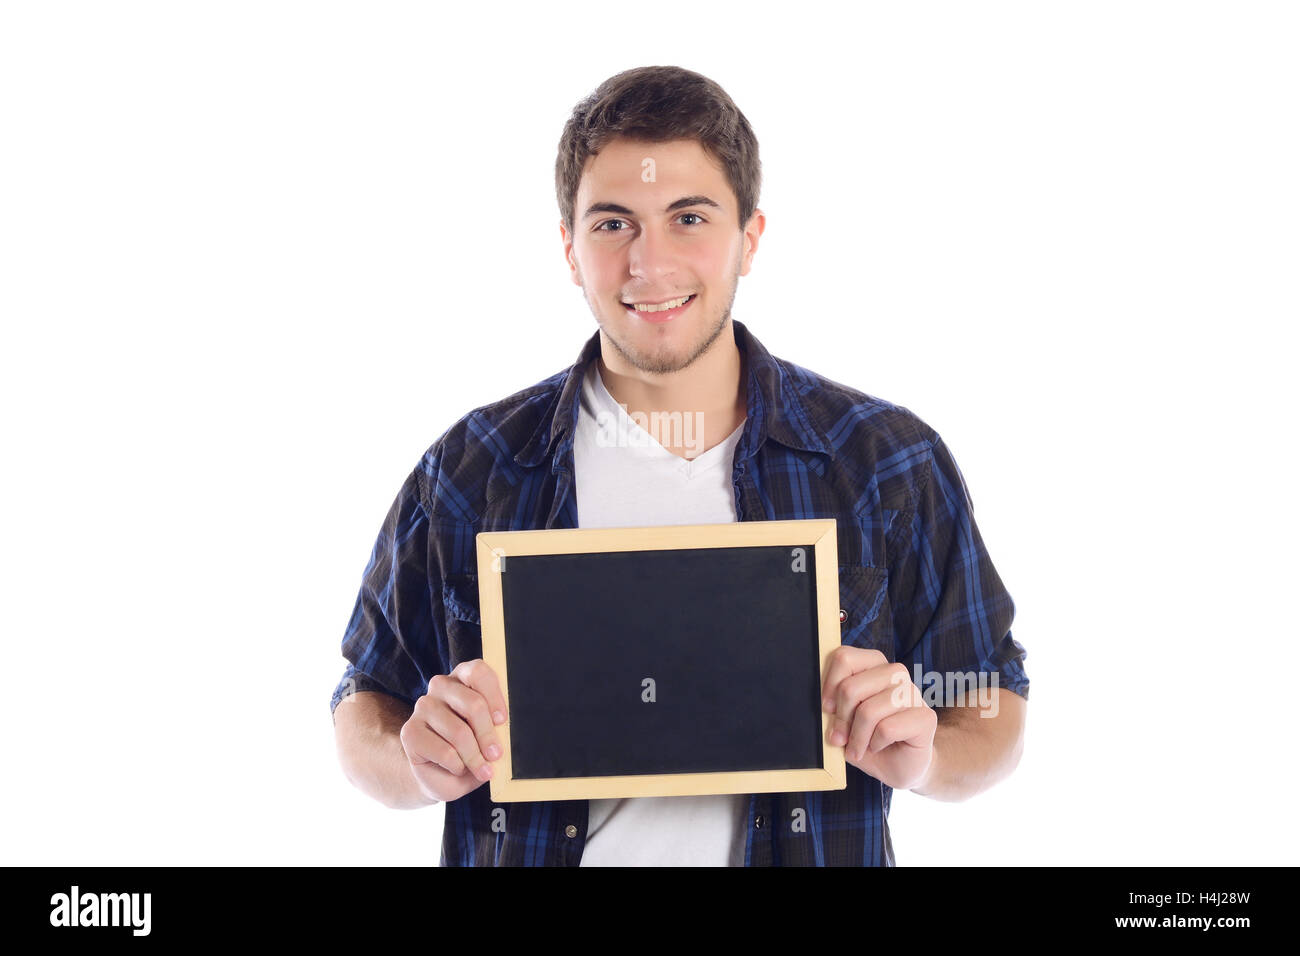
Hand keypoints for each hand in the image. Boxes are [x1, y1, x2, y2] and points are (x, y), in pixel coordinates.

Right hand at [399, 659, 508, 803]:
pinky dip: (457, 766)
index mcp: (463, 678)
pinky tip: (457, 768)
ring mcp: (423, 707)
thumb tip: (504, 729)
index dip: (494, 697)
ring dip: (475, 757)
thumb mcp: (490, 735)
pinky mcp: (410, 731)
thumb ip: (497, 726)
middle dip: (488, 735)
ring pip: (459, 732)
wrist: (444, 776)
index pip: (478, 672)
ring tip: (482, 770)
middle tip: (495, 755)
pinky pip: (444, 751)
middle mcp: (440, 687)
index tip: (502, 721)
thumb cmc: (472, 751)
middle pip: (473, 704)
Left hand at [821, 646, 936, 790]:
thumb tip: (824, 708)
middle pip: (852, 686)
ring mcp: (913, 693)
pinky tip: (878, 747)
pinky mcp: (926, 717)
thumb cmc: (869, 739)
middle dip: (841, 718)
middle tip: (839, 737)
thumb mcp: (844, 722)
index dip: (829, 685)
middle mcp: (895, 674)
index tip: (826, 709)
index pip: (844, 657)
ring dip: (857, 736)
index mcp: (873, 666)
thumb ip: (833, 709)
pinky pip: (887, 728)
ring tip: (856, 748)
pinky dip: (875, 744)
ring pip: (869, 710)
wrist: (900, 766)